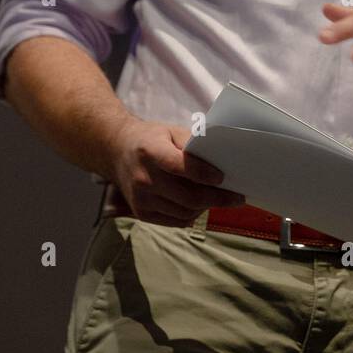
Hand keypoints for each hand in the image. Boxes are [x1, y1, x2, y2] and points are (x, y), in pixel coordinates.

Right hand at [107, 118, 245, 226]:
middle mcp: (143, 178)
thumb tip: (220, 161)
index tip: (223, 177)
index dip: (204, 174)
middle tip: (236, 197)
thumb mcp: (170, 131)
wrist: (116, 152)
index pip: (180, 166)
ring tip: (219, 199)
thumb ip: (193, 144)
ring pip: (185, 212)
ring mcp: (141, 199)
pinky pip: (176, 221)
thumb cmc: (150, 139)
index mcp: (150, 151)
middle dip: (217, 198)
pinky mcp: (142, 214)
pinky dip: (193, 215)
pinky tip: (201, 205)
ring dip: (207, 207)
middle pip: (188, 196)